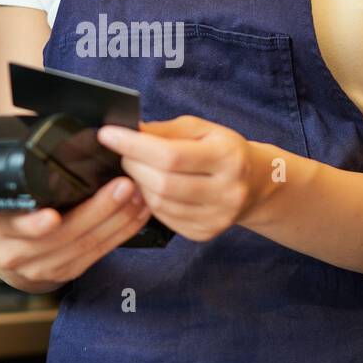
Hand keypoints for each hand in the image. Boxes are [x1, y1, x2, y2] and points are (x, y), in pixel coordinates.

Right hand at [0, 176, 151, 288]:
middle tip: (122, 186)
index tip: (52, 215)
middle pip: (61, 235)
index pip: (14, 225)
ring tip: (138, 197)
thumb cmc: (12, 213)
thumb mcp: (7, 193)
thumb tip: (57, 134)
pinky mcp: (66, 272)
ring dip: (117, 221)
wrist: (10, 254)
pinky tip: (137, 216)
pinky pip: (98, 254)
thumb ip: (25, 174)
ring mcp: (42, 267)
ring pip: (85, 246)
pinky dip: (121, 233)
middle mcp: (16, 250)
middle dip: (96, 211)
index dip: (33, 224)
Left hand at [96, 116, 262, 241]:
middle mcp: (227, 191)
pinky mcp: (205, 233)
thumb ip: (164, 131)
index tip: (107, 134)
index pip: (170, 155)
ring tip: (138, 169)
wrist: (254, 184)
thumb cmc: (222, 150)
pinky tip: (151, 188)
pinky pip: (165, 219)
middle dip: (133, 165)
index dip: (133, 145)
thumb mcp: (201, 129)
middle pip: (162, 183)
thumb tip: (127, 132)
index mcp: (228, 157)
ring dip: (139, 185)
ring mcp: (217, 218)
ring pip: (160, 204)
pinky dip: (149, 202)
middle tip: (123, 153)